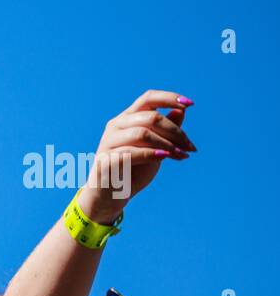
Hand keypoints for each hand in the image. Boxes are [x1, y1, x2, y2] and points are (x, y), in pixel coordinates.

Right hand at [79, 89, 195, 221]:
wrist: (109, 197)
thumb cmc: (133, 171)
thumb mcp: (156, 148)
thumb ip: (166, 130)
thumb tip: (181, 110)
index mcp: (127, 119)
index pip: (148, 98)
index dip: (169, 98)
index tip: (191, 104)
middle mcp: (115, 126)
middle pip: (151, 117)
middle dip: (175, 131)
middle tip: (189, 147)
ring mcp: (108, 143)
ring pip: (142, 134)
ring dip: (167, 144)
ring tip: (181, 155)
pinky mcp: (105, 160)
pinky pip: (131, 153)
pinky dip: (151, 154)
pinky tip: (164, 157)